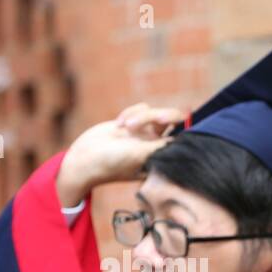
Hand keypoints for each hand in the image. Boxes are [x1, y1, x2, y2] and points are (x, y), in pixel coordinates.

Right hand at [55, 104, 184, 206]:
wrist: (85, 158)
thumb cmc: (113, 163)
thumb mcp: (139, 155)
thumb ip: (160, 146)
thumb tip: (181, 140)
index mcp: (162, 156)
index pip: (182, 140)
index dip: (186, 129)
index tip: (186, 119)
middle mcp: (156, 144)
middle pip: (172, 122)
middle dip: (164, 116)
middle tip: (159, 118)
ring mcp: (145, 133)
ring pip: (155, 112)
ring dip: (141, 115)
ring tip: (126, 126)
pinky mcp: (133, 123)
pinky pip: (142, 108)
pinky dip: (130, 112)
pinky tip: (119, 124)